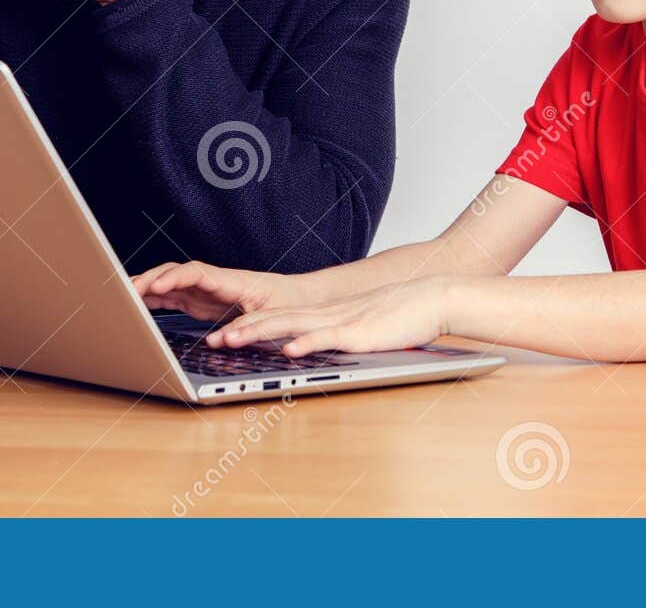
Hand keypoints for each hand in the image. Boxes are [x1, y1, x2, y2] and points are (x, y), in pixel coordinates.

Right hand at [132, 260, 311, 323]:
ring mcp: (204, 291)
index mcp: (230, 281)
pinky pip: (171, 296)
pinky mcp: (200, 301)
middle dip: (148, 280)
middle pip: (174, 273)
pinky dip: (152, 298)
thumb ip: (246, 327)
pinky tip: (135, 305)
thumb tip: (219, 341)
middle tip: (123, 292)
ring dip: (145, 288)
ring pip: (168, 283)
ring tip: (119, 298)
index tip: (155, 285)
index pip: (195, 273)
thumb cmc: (287, 305)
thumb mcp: (273, 319)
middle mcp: (213, 283)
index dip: (173, 277)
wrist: (297, 299)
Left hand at [205, 277, 454, 357]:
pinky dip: (306, 343)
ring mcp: (343, 322)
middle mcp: (328, 314)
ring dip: (260, 332)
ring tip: (232, 338)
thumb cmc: (402, 314)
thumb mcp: (361, 325)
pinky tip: (289, 349)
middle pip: (276, 319)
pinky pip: (328, 338)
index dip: (248, 324)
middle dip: (241, 329)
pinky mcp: (361, 333)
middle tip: (212, 338)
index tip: (223, 332)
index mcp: (326, 314)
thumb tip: (315, 348)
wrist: (434, 297)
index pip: (279, 316)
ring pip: (292, 326)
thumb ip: (339, 334)